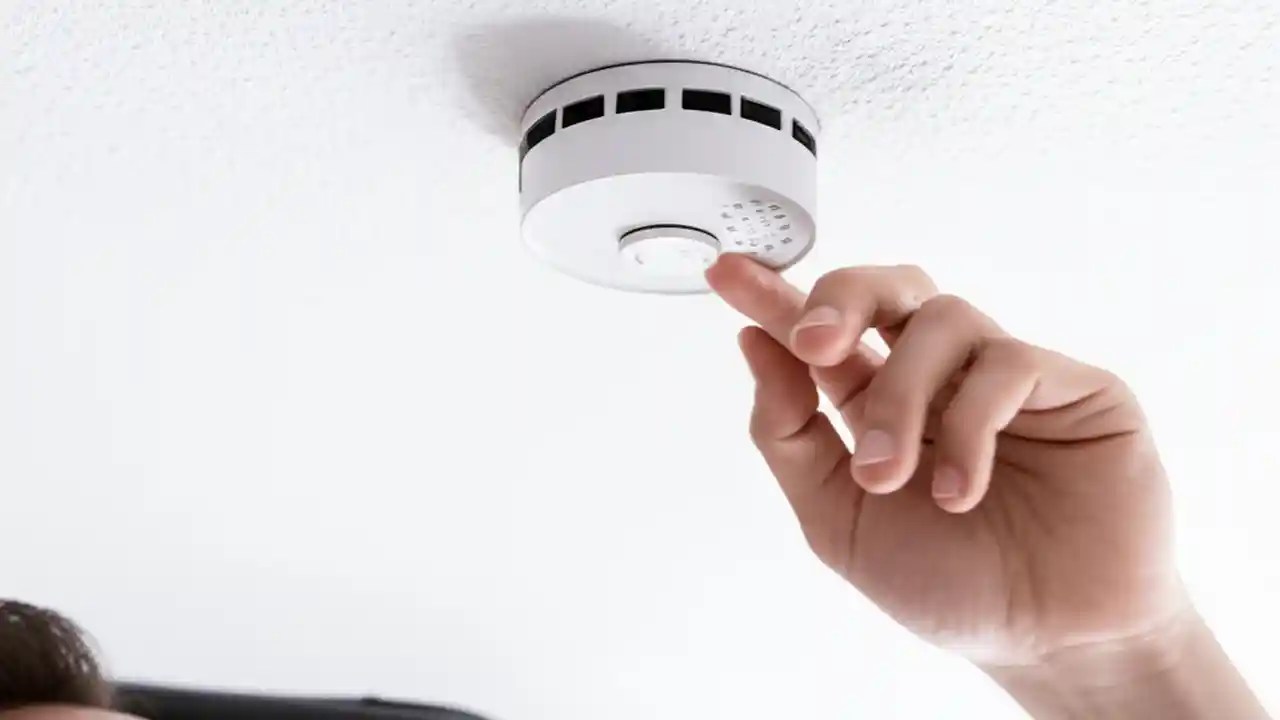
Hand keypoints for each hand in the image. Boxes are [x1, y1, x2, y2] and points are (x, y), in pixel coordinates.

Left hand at [706, 255, 1186, 666]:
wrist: (1053, 645)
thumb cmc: (954, 587)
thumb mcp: (838, 520)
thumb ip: (791, 434)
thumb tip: (753, 344)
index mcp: (881, 407)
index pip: (825, 335)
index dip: (776, 298)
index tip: (726, 273)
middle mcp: (942, 381)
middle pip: (888, 290)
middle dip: (840, 299)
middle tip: (813, 344)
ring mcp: (1007, 379)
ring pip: (940, 319)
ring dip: (899, 397)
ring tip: (887, 476)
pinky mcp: (1075, 387)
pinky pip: (1006, 363)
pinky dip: (967, 425)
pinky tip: (958, 491)